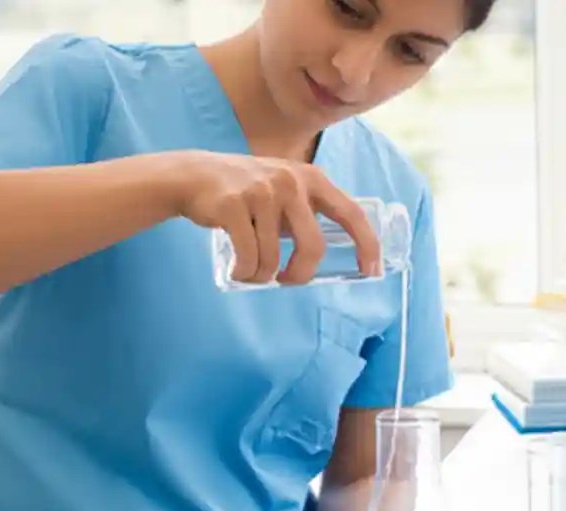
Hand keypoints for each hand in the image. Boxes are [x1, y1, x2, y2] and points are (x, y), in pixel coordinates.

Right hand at [170, 150, 379, 284]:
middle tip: (285, 279)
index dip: (367, 245)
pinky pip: (247, 257)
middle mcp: (290, 181)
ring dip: (261, 275)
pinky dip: (243, 273)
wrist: (194, 176)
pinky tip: (237, 271)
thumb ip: (309, 210)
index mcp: (311, 178)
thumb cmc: (247, 191)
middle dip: (300, 274)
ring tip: (250, 269)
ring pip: (273, 258)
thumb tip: (337, 249)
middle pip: (314, 247)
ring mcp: (261, 192)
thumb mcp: (286, 188)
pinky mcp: (232, 205)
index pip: (352, 214)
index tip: (372, 271)